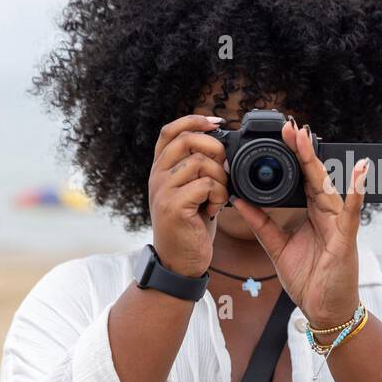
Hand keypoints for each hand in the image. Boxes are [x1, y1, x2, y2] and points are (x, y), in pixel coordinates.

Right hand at [148, 114, 228, 277]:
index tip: (218, 123)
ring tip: (218, 197)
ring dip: (220, 179)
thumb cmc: (191, 226)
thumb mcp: (192, 191)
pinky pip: (206, 184)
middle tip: (225, 170)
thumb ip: (198, 168)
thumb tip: (221, 144)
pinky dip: (219, 196)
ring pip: (200, 162)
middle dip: (215, 149)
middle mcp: (157, 176)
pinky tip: (214, 210)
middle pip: (187, 139)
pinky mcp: (173, 206)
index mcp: (161, 169)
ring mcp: (162, 190)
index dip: (194, 120)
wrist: (179, 261)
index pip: (170, 130)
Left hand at [232, 119, 368, 327]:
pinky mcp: (346, 239)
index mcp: (311, 213)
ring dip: (318, 162)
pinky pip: (352, 212)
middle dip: (302, 150)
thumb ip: (260, 224)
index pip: (301, 177)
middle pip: (313, 175)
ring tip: (308, 138)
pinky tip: (359, 171)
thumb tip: (238, 200)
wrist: (324, 310)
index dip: (291, 156)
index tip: (280, 134)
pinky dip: (357, 191)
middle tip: (290, 125)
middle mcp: (326, 213)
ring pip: (327, 186)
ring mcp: (338, 224)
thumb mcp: (277, 247)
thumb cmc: (308, 278)